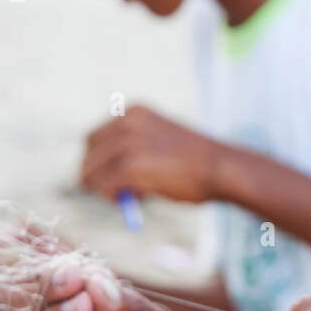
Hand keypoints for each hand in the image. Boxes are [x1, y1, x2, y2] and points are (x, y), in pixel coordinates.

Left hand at [80, 105, 222, 202]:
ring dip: (107, 189)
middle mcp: (126, 122)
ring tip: (138, 195)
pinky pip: (106, 188)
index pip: (95, 136)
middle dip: (95, 175)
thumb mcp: (159, 141)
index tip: (105, 177)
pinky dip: (116, 198)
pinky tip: (141, 198)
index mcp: (133, 112)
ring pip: (93, 172)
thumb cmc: (196, 162)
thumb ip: (131, 150)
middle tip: (113, 193)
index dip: (97, 160)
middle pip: (88, 152)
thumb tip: (101, 173)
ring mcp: (127, 143)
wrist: (221, 168)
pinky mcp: (129, 166)